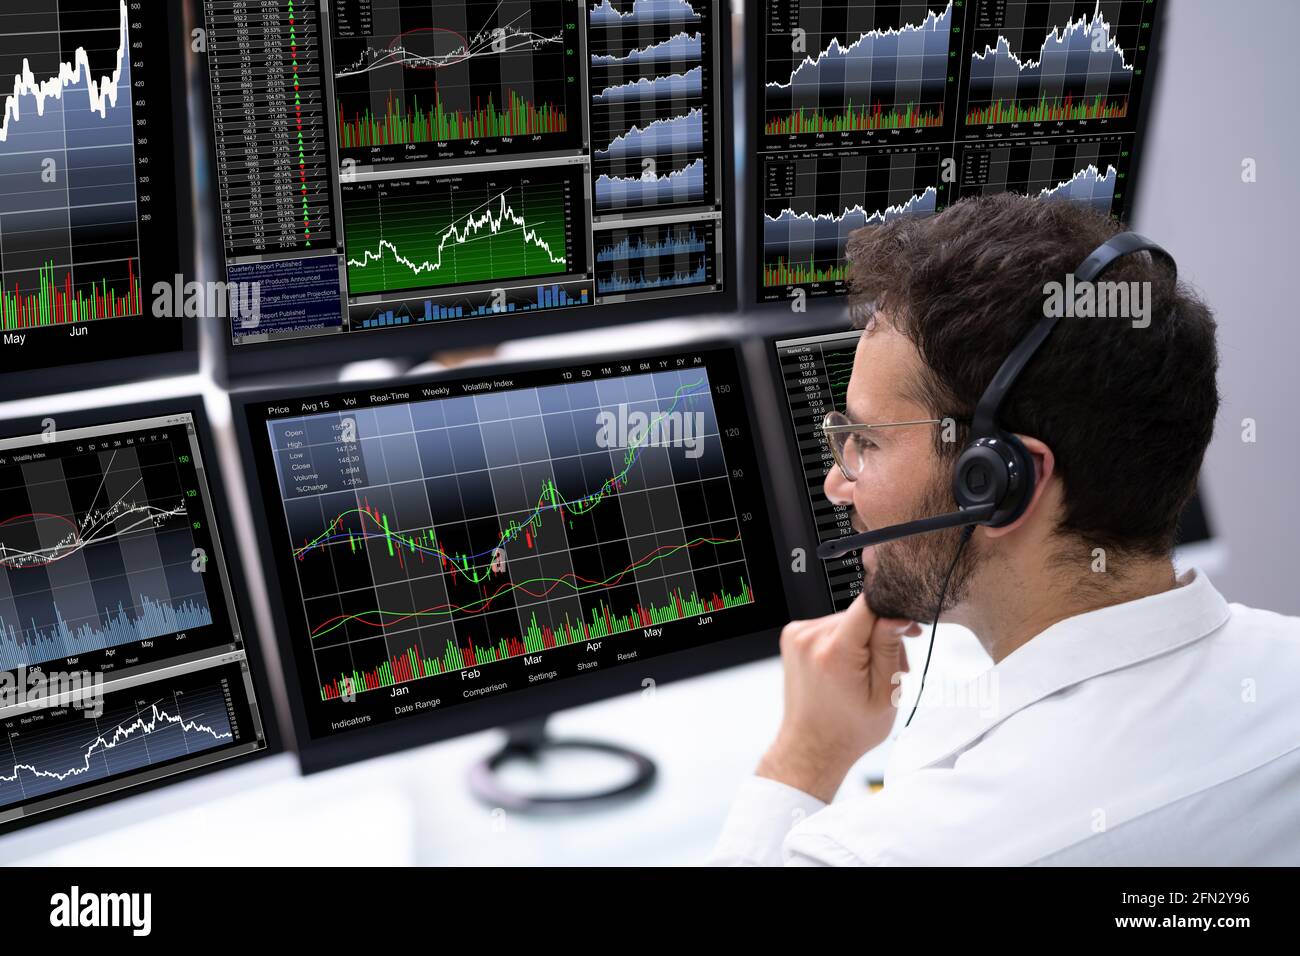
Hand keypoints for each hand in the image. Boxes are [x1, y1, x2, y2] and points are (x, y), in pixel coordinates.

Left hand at [756, 593, 920, 802]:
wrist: (812, 746)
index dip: (892, 612)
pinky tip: (847, 666)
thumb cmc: (849, 730)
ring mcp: (797, 635)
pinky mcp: (792, 635)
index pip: (869, 605)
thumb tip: (896, 614)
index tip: (905, 629)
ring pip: (846, 619)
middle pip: (860, 614)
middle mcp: (810, 638)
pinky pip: (830, 626)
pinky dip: (843, 640)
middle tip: (890, 666)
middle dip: (880, 634)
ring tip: (866, 672)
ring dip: (862, 639)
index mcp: (835, 652)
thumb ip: (890, 649)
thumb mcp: (885, 694)